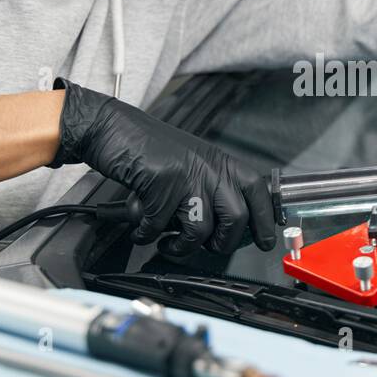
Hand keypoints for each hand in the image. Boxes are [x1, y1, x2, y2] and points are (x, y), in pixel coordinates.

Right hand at [47, 78, 276, 254]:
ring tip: (167, 245)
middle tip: (205, 248)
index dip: (265, 219)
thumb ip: (211, 186)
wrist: (112, 128)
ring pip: (201, 230)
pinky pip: (159, 227)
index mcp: (219, 161)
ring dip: (181, 247)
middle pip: (235, 218)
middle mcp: (208, 167)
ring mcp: (186, 175)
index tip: (264, 240)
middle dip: (221, 244)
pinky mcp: (160, 184)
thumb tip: (227, 224)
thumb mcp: (191, 161)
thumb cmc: (148, 146)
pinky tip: (141, 228)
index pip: (257, 191)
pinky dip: (147, 235)